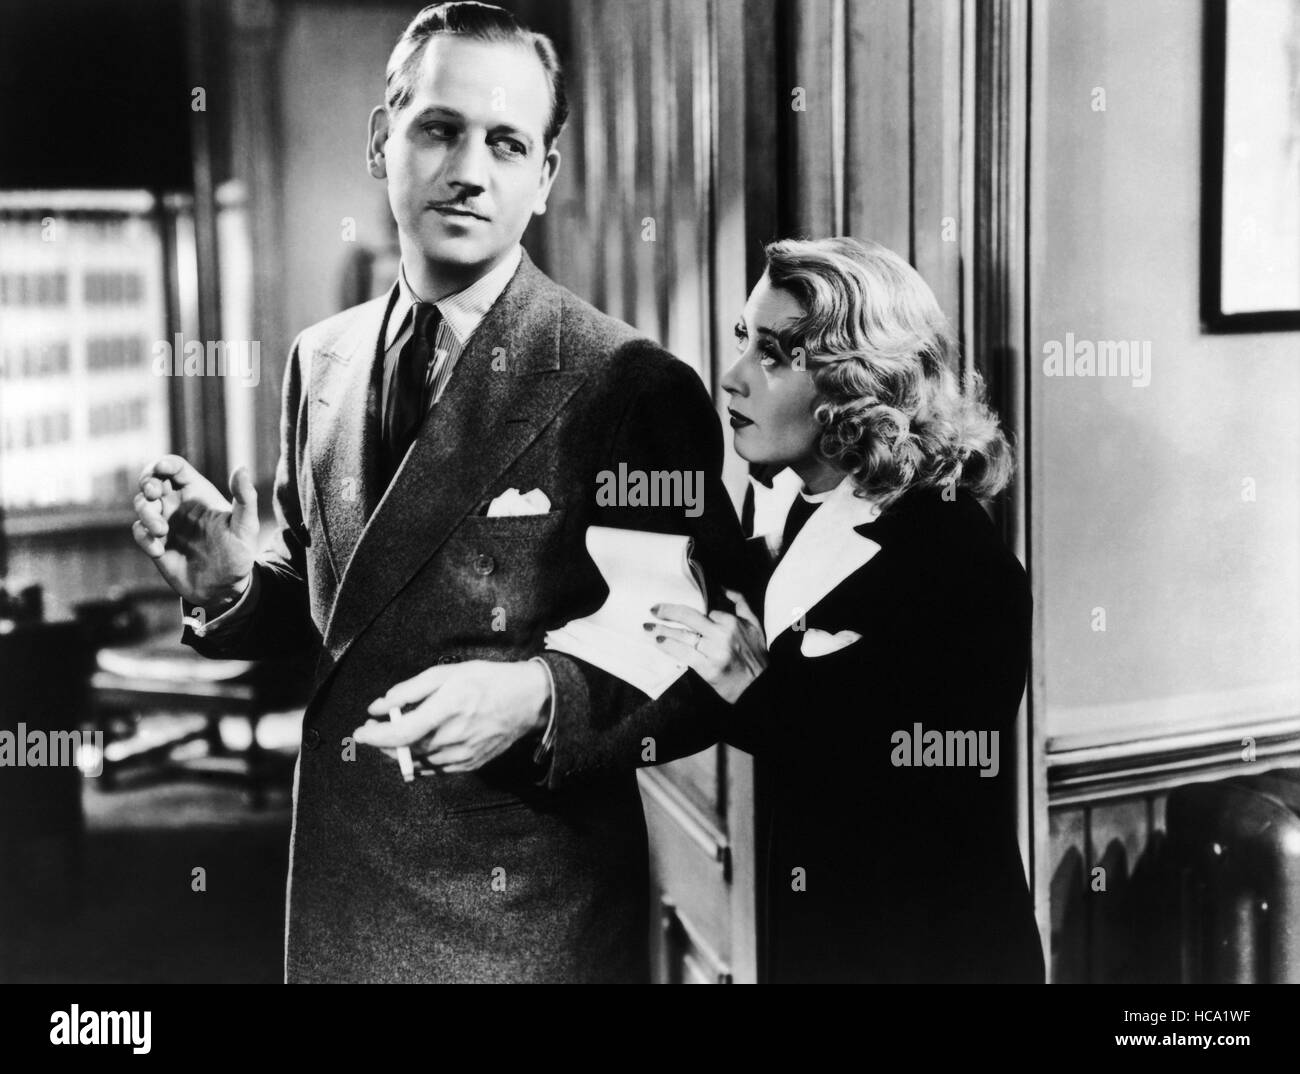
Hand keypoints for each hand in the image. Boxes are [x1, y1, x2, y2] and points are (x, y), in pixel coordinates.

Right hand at [132, 455, 258, 606]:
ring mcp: (165, 522)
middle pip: (151, 479)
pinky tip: (159, 551)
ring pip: (141, 504)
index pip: (176, 467)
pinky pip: (138, 531)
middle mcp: (178, 504)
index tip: (162, 468)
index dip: (165, 462)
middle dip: (146, 481)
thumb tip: (242, 468)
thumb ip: (245, 498)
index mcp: (198, 493)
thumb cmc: (239, 553)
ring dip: (146, 513)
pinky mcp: (155, 542)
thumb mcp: (246, 526)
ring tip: (161, 531)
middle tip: (153, 493)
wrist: (224, 588)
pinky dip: (144, 537)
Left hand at [353, 660, 550, 772]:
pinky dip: (421, 760)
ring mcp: (463, 754)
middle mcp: (454, 736)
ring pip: (418, 762)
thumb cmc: (488, 680)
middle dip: (383, 743)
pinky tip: (420, 746)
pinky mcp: (470, 765)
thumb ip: (410, 690)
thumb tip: (380, 706)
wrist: (528, 700)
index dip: (375, 736)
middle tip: (376, 730)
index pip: (401, 733)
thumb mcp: (448, 673)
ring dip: (402, 751)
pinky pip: (435, 769)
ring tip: (402, 733)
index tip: (361, 732)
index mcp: (447, 709)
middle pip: (405, 751)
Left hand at [648, 588, 767, 703]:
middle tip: (653, 609)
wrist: (759, 688)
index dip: (693, 613)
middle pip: (689, 617)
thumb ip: (740, 603)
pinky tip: (658, 642)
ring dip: (662, 630)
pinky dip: (670, 647)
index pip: (706, 610)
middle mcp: (722, 634)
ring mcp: (714, 651)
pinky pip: (684, 654)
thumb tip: (722, 588)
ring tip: (647, 627)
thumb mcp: (755, 624)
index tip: (677, 612)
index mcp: (732, 622)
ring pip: (683, 635)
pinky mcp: (708, 668)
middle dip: (668, 611)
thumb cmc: (756, 656)